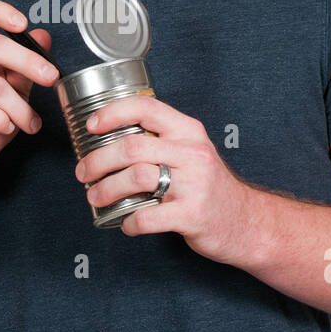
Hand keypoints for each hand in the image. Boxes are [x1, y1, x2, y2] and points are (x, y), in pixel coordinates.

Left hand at [73, 94, 253, 262]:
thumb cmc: (210, 186)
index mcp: (188, 132)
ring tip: (96, 197)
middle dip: (98, 160)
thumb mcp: (192, 152)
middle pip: (132, 146)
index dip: (113, 113)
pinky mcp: (192, 215)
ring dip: (106, 190)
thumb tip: (110, 138)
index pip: (146, 108)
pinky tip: (126, 223)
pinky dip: (129, 222)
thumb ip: (161, 141)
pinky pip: (148, 217)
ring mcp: (194, 184)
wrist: (246, 221)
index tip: (91, 125)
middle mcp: (192, 153)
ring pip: (136, 178)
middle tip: (84, 172)